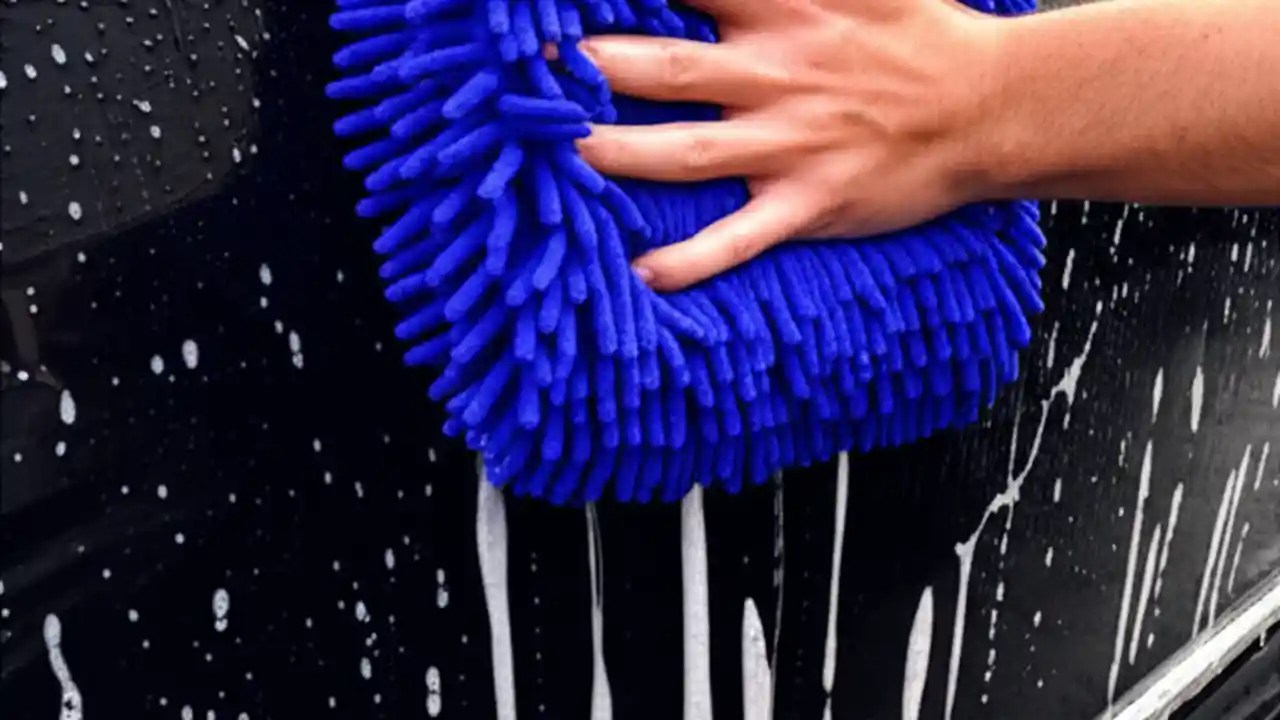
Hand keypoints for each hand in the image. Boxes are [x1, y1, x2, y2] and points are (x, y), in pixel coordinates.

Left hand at [575, 0, 1007, 290]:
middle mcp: (776, 72)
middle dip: (592, 67)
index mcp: (784, 7)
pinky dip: (692, 259)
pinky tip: (640, 275)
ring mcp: (791, 142)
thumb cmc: (916, 36)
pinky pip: (740, 236)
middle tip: (528, 71)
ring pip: (684, 153)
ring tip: (554, 161)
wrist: (990, 105)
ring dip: (614, 157)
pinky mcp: (810, 201)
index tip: (554, 2)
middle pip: (665, 67)